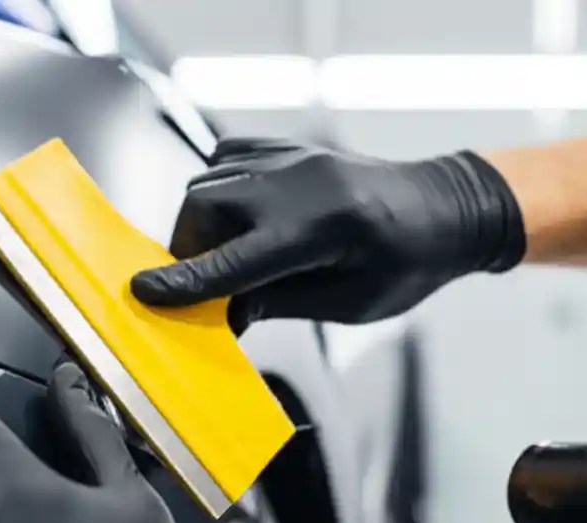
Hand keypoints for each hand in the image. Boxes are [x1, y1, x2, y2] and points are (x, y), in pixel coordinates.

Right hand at [131, 138, 524, 325]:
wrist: (445, 208)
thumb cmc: (407, 264)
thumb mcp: (349, 303)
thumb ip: (280, 302)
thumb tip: (223, 312)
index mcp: (322, 229)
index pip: (233, 261)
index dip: (183, 283)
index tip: (141, 292)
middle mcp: (299, 183)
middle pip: (206, 209)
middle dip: (190, 252)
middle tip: (205, 288)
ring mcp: (292, 156)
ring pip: (209, 181)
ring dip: (202, 223)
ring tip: (224, 254)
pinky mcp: (290, 146)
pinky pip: (228, 155)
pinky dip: (217, 185)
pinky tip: (234, 213)